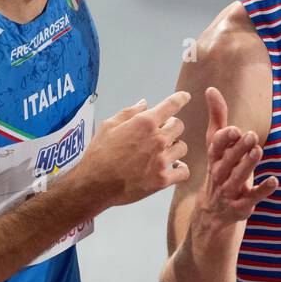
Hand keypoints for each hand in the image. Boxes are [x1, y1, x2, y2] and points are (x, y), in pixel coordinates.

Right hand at [81, 91, 190, 207]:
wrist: (95, 184)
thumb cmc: (99, 154)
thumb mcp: (109, 126)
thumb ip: (129, 113)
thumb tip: (144, 104)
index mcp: (145, 123)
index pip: (171, 105)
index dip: (180, 98)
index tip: (185, 97)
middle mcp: (157, 140)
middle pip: (179, 126)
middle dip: (172, 126)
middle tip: (163, 131)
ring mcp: (161, 160)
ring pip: (182, 148)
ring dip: (175, 147)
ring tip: (165, 151)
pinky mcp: (162, 180)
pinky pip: (183, 171)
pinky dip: (181, 168)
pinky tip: (175, 167)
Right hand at [197, 86, 277, 224]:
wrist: (211, 213)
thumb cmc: (218, 170)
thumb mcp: (215, 146)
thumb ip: (217, 118)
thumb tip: (211, 89)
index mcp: (213, 158)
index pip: (215, 147)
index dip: (224, 139)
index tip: (234, 130)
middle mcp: (219, 174)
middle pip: (227, 162)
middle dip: (238, 149)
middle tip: (250, 135)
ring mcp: (229, 191)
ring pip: (237, 178)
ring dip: (248, 165)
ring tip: (258, 150)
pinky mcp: (242, 205)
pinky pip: (252, 197)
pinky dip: (263, 190)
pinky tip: (274, 181)